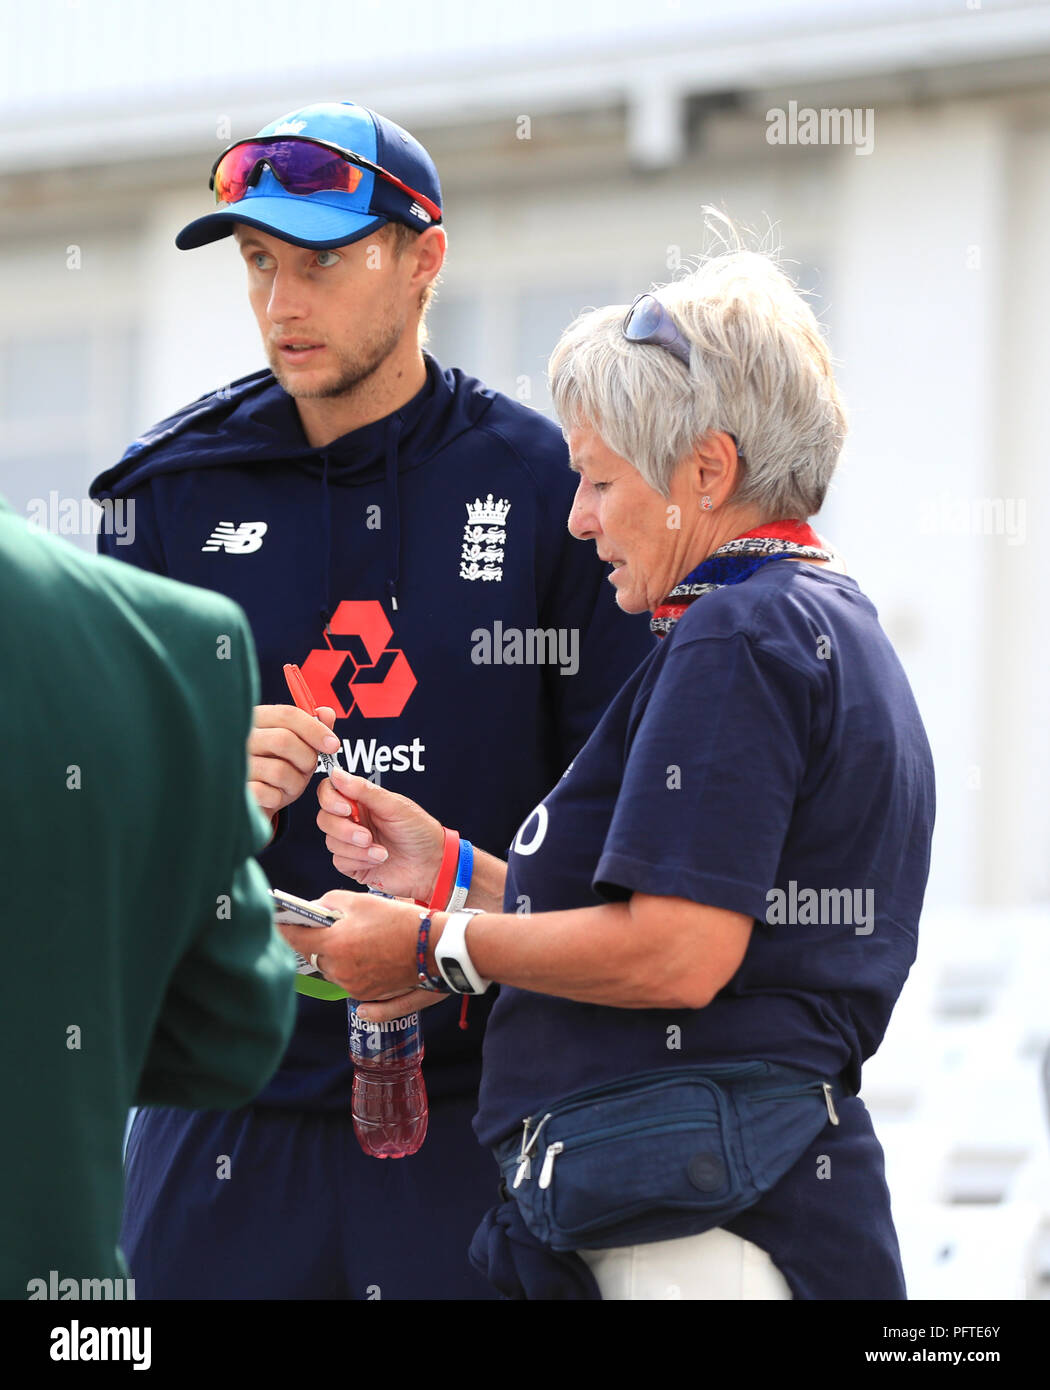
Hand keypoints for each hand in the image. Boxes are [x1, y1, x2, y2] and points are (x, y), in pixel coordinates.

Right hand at [248, 704, 339, 814]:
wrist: (252, 800)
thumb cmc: (276, 768)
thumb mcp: (297, 747)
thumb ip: (312, 728)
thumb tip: (327, 713)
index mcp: (256, 718)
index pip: (287, 714)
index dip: (315, 729)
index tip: (333, 745)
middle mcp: (240, 737)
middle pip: (284, 740)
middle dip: (307, 758)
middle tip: (309, 768)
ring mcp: (235, 764)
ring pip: (279, 771)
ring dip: (295, 782)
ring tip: (290, 784)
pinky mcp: (237, 789)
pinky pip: (269, 794)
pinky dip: (279, 797)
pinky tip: (274, 795)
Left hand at [275, 890, 448, 1018]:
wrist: (435, 948)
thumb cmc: (400, 920)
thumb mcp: (363, 901)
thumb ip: (331, 902)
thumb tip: (316, 908)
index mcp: (334, 946)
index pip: (295, 939)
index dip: (283, 928)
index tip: (276, 921)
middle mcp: (340, 971)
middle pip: (314, 956)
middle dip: (315, 941)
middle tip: (322, 926)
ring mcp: (353, 987)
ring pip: (332, 969)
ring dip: (334, 955)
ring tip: (351, 938)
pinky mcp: (368, 995)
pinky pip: (348, 982)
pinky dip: (349, 969)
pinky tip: (360, 957)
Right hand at [317, 768, 444, 899]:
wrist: (432, 865)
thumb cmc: (419, 831)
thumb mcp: (395, 806)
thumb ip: (365, 790)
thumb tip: (337, 773)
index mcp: (362, 801)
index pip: (329, 792)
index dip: (330, 799)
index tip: (346, 808)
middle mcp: (354, 820)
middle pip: (325, 818)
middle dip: (344, 829)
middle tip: (366, 835)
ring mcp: (352, 843)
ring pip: (331, 841)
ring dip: (356, 848)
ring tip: (381, 850)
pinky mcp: (353, 864)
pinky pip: (339, 861)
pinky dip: (359, 861)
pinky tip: (378, 860)